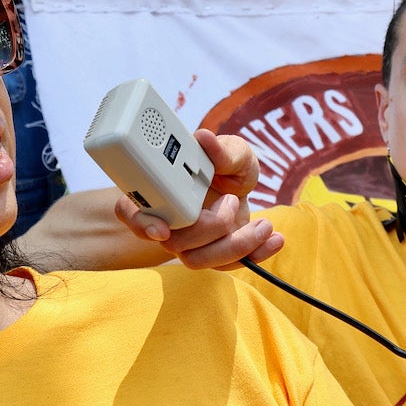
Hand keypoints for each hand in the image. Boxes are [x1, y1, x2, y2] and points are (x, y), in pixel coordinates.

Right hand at [111, 131, 283, 270]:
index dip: (140, 223)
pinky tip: (275, 239)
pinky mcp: (214, 255)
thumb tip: (205, 139)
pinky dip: (256, 256)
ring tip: (264, 224)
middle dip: (210, 228)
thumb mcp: (231, 150)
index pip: (130, 213)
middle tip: (233, 201)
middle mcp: (168, 222)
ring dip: (236, 246)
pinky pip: (227, 266)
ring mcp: (190, 243)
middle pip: (173, 243)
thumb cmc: (226, 163)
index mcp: (160, 193)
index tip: (161, 228)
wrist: (240, 182)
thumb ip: (222, 149)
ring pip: (198, 261)